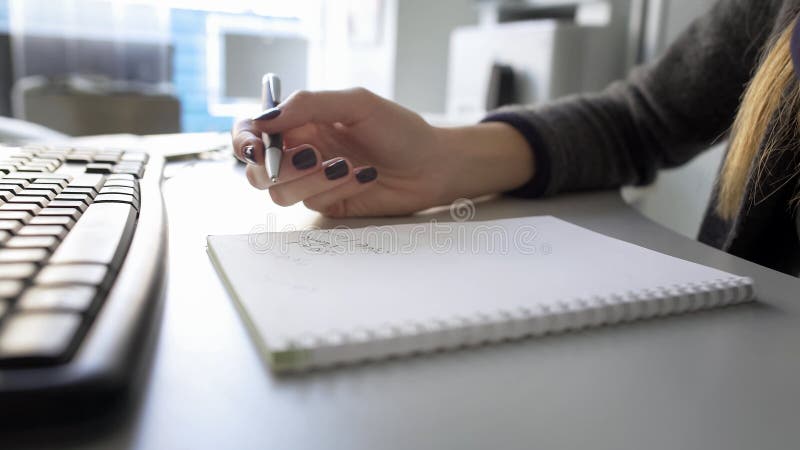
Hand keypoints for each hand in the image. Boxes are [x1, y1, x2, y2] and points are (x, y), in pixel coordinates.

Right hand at [232, 88, 533, 216]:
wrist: (433, 165)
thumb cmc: (399, 129)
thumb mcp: (356, 104)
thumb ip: (309, 105)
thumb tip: (265, 120)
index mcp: (301, 123)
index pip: (253, 133)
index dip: (244, 141)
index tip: (256, 146)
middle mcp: (301, 153)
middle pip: (258, 170)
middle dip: (279, 166)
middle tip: (312, 156)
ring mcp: (313, 182)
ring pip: (280, 193)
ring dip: (312, 178)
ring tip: (348, 165)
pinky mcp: (329, 205)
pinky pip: (312, 204)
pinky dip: (336, 189)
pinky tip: (363, 177)